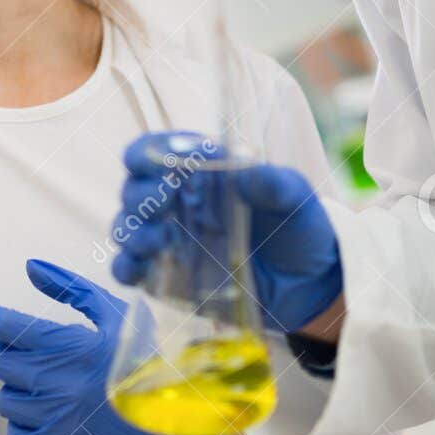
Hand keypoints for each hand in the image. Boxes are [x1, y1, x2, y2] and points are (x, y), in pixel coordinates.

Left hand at [0, 258, 222, 434]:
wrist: (178, 433)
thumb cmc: (150, 366)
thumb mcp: (119, 317)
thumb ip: (71, 290)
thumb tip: (30, 268)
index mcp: (68, 346)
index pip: (6, 324)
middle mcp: (54, 384)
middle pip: (0, 362)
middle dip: (12, 353)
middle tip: (40, 353)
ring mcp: (52, 422)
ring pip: (7, 401)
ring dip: (23, 391)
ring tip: (57, 389)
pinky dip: (31, 425)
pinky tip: (58, 418)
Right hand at [112, 133, 342, 335]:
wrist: (309, 284)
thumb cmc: (298, 228)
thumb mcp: (294, 197)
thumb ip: (273, 182)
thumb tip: (244, 171)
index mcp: (198, 172)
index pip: (153, 150)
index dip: (145, 153)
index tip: (153, 162)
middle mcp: (175, 203)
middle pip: (132, 190)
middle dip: (140, 195)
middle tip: (166, 202)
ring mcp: (167, 240)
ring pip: (125, 229)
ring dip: (132, 231)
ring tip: (162, 240)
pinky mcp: (166, 277)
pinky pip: (128, 270)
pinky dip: (125, 267)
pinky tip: (140, 267)